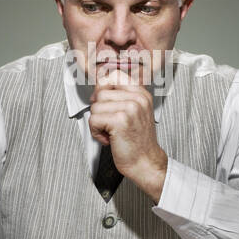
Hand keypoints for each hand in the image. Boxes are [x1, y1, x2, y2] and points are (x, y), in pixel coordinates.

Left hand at [88, 68, 167, 200]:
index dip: (103, 89)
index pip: (114, 75)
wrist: (145, 162)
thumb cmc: (137, 141)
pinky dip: (96, 132)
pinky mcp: (120, 120)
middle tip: (109, 123)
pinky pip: (93, 119)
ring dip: (97, 122)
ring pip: (95, 106)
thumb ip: (121, 97)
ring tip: (110, 132)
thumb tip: (98, 87)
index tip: (104, 103)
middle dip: (99, 109)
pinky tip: (108, 139)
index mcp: (142, 94)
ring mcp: (130, 108)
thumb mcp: (135, 113)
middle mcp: (138, 98)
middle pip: (101, 92)